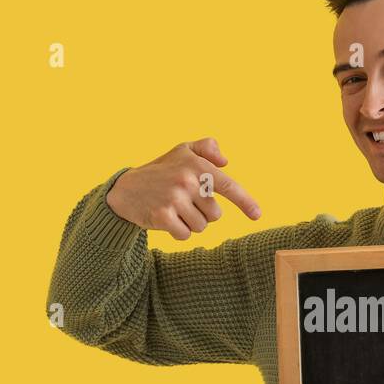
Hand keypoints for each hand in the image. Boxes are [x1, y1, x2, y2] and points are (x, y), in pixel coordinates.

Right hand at [104, 137, 260, 239]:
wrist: (125, 189)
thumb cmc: (161, 170)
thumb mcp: (182, 151)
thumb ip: (206, 148)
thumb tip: (226, 162)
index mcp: (196, 165)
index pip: (228, 186)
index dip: (245, 202)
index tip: (257, 215)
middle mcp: (187, 180)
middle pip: (215, 215)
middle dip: (203, 213)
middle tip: (184, 202)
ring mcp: (174, 198)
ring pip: (201, 226)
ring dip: (190, 223)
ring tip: (175, 209)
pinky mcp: (163, 216)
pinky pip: (185, 235)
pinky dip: (178, 232)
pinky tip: (166, 219)